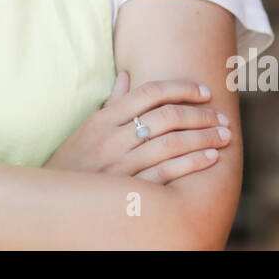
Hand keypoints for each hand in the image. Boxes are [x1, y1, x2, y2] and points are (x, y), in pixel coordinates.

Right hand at [43, 73, 230, 182]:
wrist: (54, 202)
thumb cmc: (74, 163)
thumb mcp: (88, 129)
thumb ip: (112, 103)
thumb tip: (128, 75)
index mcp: (104, 119)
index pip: (149, 93)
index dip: (181, 88)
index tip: (205, 91)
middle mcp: (112, 139)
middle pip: (165, 116)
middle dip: (200, 115)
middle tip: (221, 117)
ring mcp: (120, 165)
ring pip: (171, 143)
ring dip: (203, 137)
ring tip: (224, 136)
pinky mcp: (128, 190)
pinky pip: (167, 173)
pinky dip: (192, 163)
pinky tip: (210, 158)